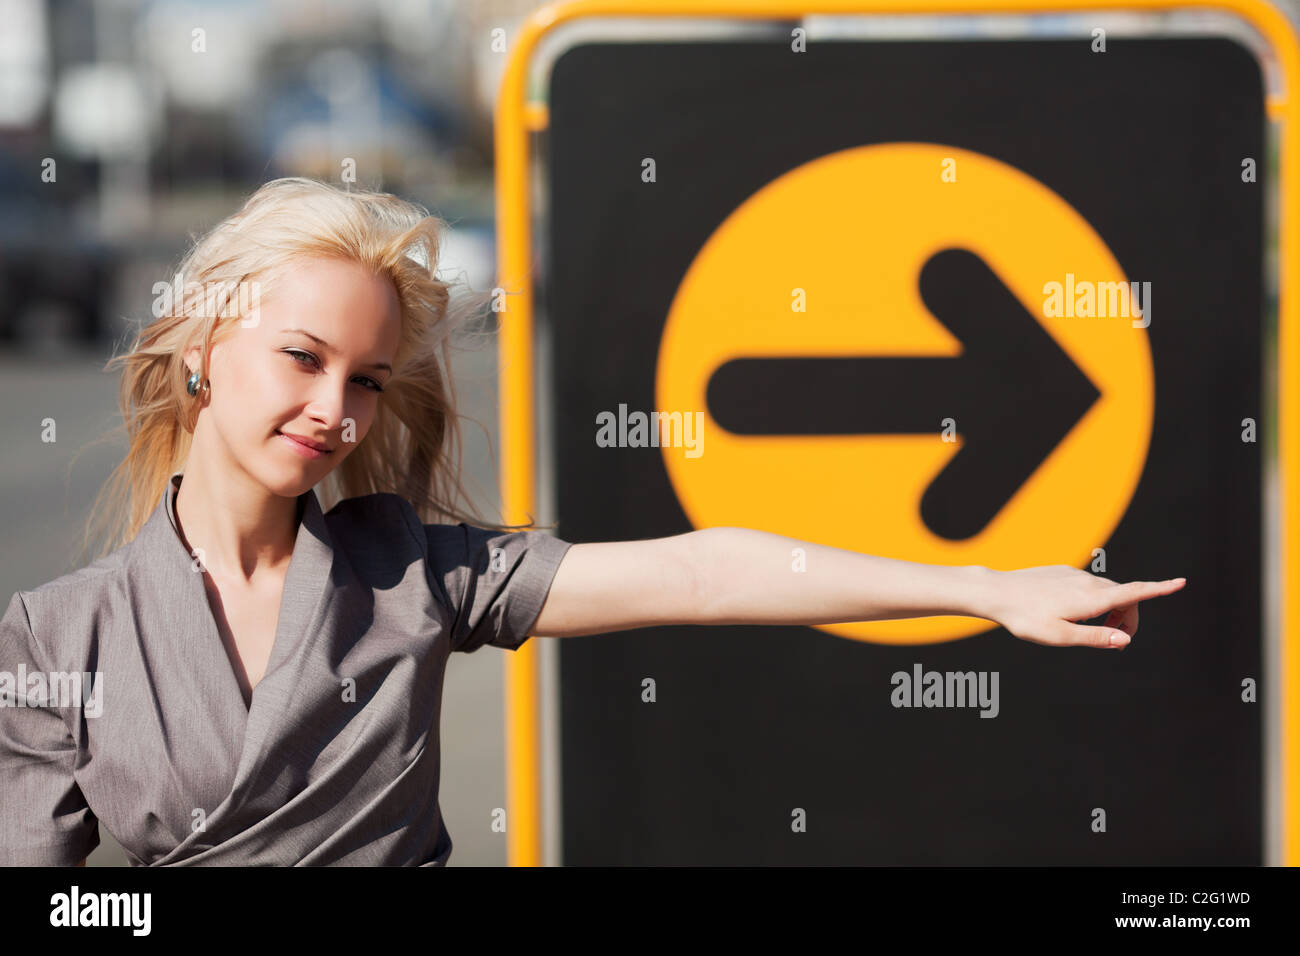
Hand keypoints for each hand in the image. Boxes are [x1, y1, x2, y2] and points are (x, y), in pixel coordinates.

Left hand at [982, 565, 1185, 648]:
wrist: (997, 592)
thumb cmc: (1026, 618)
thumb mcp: (1060, 636)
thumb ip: (1095, 637)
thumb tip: (1125, 639)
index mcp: (1091, 598)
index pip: (1133, 593)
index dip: (1159, 589)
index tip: (1181, 582)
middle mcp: (1087, 582)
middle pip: (1123, 596)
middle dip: (1129, 616)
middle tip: (1117, 641)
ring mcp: (1074, 574)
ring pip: (1105, 591)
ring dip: (1110, 610)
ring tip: (1094, 629)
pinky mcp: (1062, 572)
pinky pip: (1088, 585)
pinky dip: (1094, 600)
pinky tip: (1072, 613)